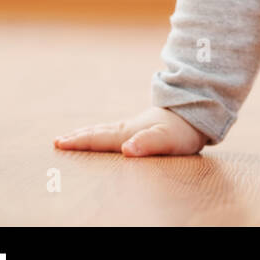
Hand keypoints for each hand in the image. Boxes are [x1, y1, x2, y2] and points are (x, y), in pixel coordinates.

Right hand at [53, 105, 205, 155]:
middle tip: (58, 140)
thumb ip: (148, 143)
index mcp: (130, 133)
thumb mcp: (167, 139)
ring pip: (107, 130)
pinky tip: (110, 136)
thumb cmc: (184, 130)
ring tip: (76, 136)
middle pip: (99, 132)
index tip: (59, 143)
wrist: (200, 110)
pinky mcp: (146, 127)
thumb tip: (126, 150)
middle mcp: (130, 128)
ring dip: (89, 133)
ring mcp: (137, 126)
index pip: (100, 139)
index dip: (79, 142)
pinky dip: (105, 133)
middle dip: (78, 136)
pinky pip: (118, 131)